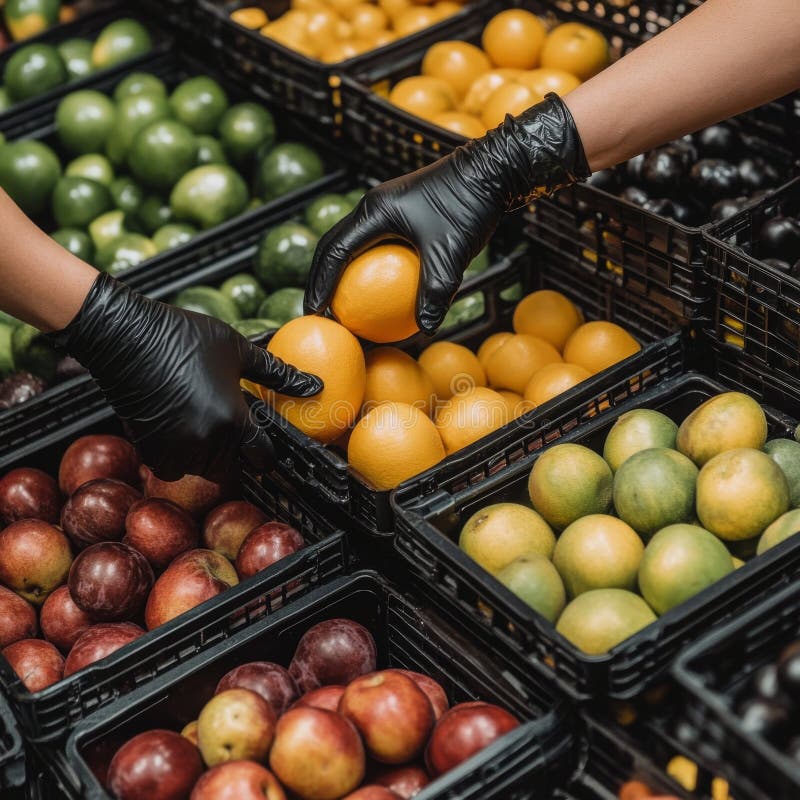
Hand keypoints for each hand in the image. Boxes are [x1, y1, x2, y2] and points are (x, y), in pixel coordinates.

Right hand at [48, 273, 321, 480]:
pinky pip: (175, 465)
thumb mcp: (238, 349)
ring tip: (204, 415)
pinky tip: (181, 419)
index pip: (263, 456)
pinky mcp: (149, 450)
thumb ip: (277, 373)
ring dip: (209, 452)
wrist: (123, 336)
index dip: (268, 453)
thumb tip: (313, 385)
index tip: (266, 443)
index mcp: (231, 420)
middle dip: (237, 452)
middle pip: (234, 467)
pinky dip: (181, 451)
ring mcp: (174, 450)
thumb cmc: (183, 337)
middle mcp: (204, 442)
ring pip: (204, 468)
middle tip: (230, 424)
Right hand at [306, 94, 589, 332]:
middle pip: (334, 244)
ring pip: (352, 242)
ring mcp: (388, 206)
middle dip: (320, 277)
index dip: (321, 283)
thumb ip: (435, 290)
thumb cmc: (470, 205)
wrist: (494, 169)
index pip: (336, 251)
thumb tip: (425, 329)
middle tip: (317, 310)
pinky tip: (381, 291)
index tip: (315, 310)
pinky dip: (369, 267)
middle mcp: (374, 205)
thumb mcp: (451, 252)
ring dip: (340, 271)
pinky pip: (375, 243)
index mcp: (375, 211)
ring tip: (340, 302)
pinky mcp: (403, 210)